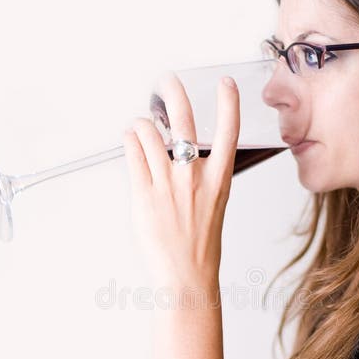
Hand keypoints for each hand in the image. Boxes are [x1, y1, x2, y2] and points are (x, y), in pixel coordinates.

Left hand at [122, 72, 239, 287]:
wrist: (186, 276)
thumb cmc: (199, 247)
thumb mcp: (213, 207)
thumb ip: (201, 179)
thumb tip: (179, 155)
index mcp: (218, 179)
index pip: (229, 131)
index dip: (229, 103)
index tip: (225, 84)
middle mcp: (193, 176)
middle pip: (184, 120)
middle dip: (172, 91)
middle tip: (166, 81)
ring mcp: (167, 183)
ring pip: (149, 132)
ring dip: (141, 124)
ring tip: (140, 127)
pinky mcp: (143, 194)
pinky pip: (132, 153)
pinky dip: (129, 140)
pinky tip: (130, 140)